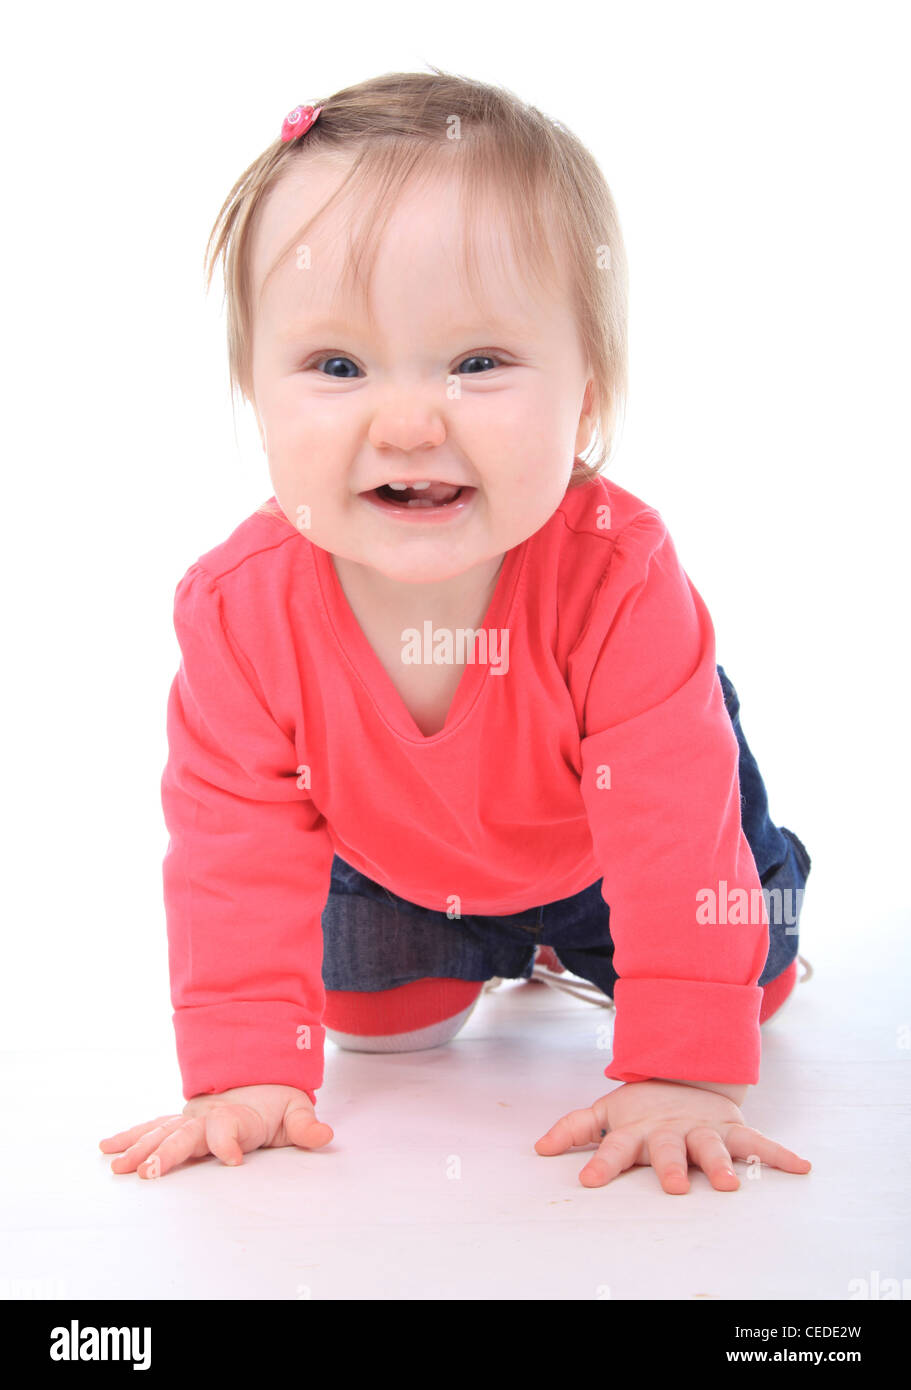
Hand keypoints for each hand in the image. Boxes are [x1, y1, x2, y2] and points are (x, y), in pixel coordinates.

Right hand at [98, 1084, 332, 1178]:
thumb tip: (326, 1135)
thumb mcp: (297, 1110)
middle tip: (150, 1172)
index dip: (230, 1143)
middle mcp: (208, 1117)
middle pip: (185, 1136)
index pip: (230, 1130)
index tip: (233, 1160)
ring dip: (140, 1149)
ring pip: (162, 1133)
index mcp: (237, 1116)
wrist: (257, 1071)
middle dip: (168, 1153)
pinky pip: (152, 1128)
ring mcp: (190, 1119)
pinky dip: (130, 1137)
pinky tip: (108, 1150)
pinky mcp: (179, 1122)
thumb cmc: (276, 1099)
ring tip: (120, 1167)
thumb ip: (307, 1126)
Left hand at [534, 1080, 811, 1192]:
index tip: (587, 1180)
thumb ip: (574, 1129)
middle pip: (668, 1150)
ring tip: (731, 1184)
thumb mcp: (606, 1113)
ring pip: (713, 1147)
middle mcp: (670, 1130)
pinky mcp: (731, 1128)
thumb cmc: (641, 1106)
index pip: (613, 1148)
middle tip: (675, 1187)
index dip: (600, 1163)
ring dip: (723, 1163)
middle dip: (672, 1167)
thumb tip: (537, 1147)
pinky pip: (758, 1141)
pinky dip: (779, 1154)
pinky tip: (801, 1167)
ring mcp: (702, 1129)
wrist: (686, 1074)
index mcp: (636, 1131)